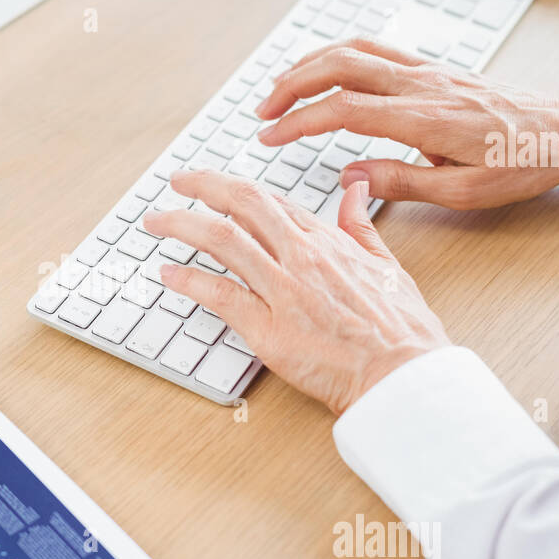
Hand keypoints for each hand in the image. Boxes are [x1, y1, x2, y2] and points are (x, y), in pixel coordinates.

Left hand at [141, 171, 449, 414]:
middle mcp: (301, 256)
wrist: (403, 376)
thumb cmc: (402, 331)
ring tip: (156, 221)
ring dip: (181, 225)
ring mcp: (283, 291)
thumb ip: (361, 225)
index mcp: (328, 241)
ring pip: (221, 240)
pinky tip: (167, 274)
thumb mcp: (389, 265)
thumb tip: (355, 187)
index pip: (271, 200)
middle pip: (241, 204)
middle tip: (176, 182)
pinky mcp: (269, 329)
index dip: (235, 187)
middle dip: (201, 187)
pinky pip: (219, 295)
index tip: (212, 183)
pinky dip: (188, 280)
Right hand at [252, 38, 558, 208]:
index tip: (270, 138)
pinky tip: (324, 69)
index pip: (344, 109)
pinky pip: (376, 48)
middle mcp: (421, 85)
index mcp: (425, 119)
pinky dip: (339, 54)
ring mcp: (427, 70)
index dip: (299, 122)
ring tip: (281, 89)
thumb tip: (350, 177)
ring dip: (310, 64)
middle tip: (262, 112)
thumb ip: (403, 182)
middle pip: (339, 66)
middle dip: (291, 85)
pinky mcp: (433, 68)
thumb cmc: (523, 162)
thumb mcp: (465, 192)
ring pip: (355, 49)